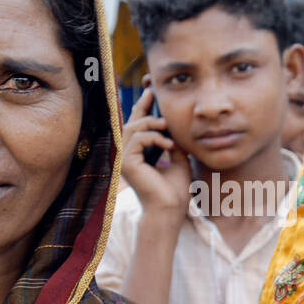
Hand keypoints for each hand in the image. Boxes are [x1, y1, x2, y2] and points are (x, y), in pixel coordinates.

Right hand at [121, 88, 191, 216]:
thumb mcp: (178, 160)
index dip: (143, 108)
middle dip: (143, 106)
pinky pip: (138, 139)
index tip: (151, 93)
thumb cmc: (175, 191)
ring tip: (167, 128)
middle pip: (132, 123)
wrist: (170, 210)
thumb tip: (175, 129)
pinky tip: (169, 146)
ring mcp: (124, 159)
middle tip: (152, 92)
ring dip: (152, 124)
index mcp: (138, 155)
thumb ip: (173, 144)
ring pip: (133, 128)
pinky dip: (155, 138)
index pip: (138, 127)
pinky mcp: (127, 163)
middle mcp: (127, 156)